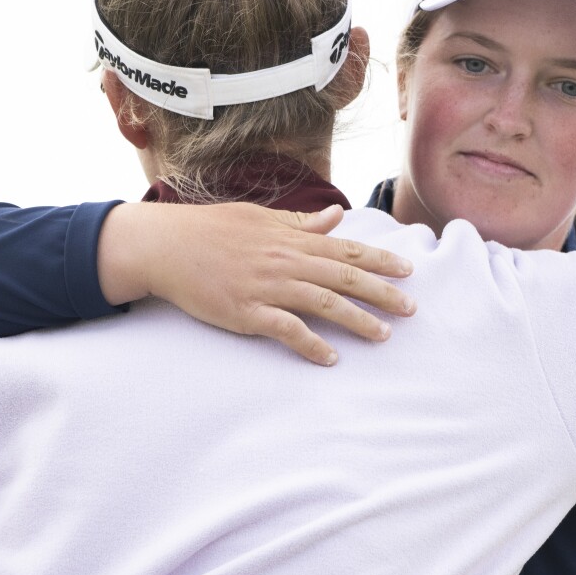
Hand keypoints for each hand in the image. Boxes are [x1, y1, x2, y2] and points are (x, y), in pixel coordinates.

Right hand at [98, 202, 415, 365]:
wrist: (164, 246)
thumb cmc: (209, 229)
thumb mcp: (259, 217)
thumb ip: (300, 223)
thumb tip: (336, 217)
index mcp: (289, 237)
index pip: (345, 248)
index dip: (380, 259)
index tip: (409, 270)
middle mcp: (283, 260)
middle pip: (343, 276)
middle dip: (382, 292)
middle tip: (411, 309)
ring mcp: (265, 286)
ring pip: (322, 303)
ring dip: (356, 320)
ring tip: (382, 336)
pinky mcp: (245, 311)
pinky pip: (285, 330)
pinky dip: (310, 344)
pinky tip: (330, 358)